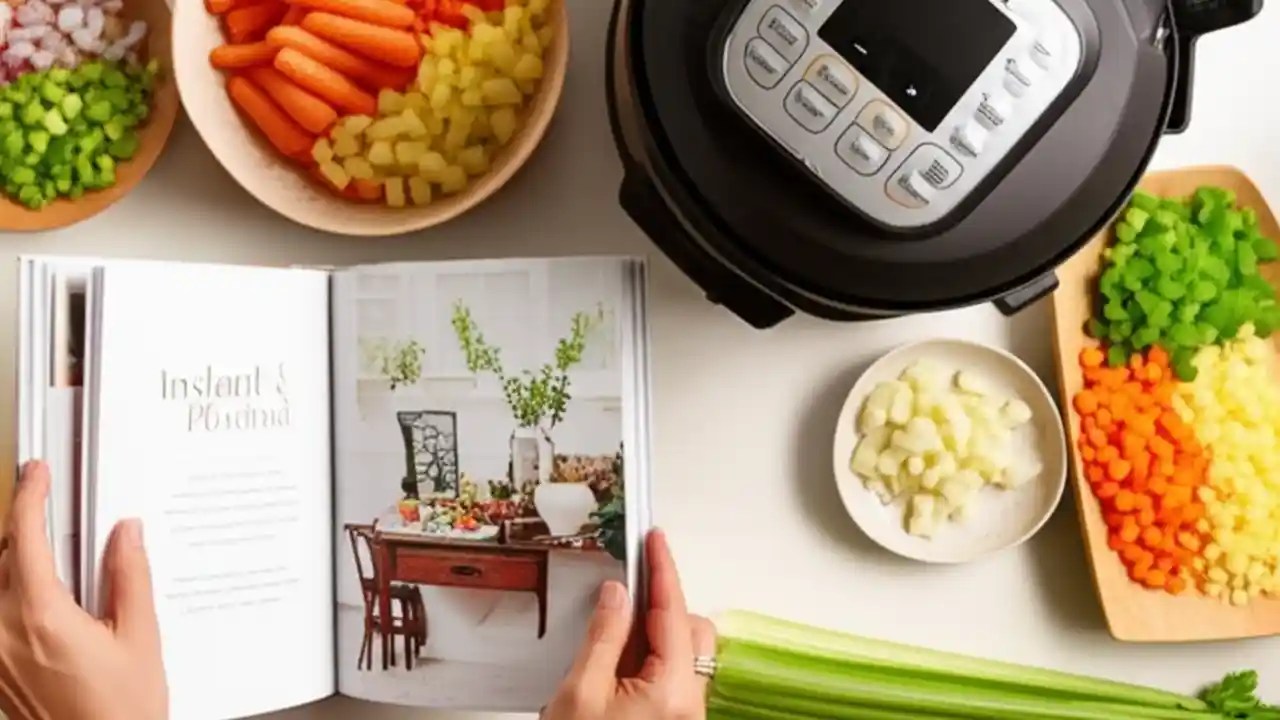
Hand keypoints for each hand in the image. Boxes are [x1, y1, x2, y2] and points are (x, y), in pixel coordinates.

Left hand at [0, 461, 166, 719]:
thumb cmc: (121, 713)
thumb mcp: (140, 638)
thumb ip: (130, 577)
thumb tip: (126, 533)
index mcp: (42, 617)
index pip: (24, 538)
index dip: (30, 497)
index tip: (36, 473)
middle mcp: (4, 634)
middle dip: (20, 528)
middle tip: (45, 507)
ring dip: (12, 563)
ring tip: (44, 556)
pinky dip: (10, 597)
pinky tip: (38, 601)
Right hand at [542, 528, 713, 719]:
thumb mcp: (580, 691)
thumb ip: (602, 637)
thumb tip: (617, 594)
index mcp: (672, 692)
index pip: (672, 613)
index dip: (662, 570)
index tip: (655, 540)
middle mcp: (689, 705)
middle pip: (691, 630)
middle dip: (662, 604)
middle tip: (626, 588)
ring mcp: (683, 715)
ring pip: (683, 653)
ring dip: (654, 635)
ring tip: (613, 638)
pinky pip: (672, 677)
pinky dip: (651, 660)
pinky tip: (618, 664)